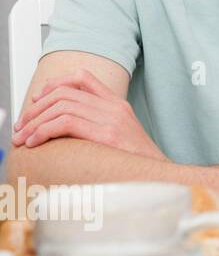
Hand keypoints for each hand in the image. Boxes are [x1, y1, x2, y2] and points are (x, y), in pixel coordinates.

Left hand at [12, 70, 165, 158]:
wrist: (160, 178)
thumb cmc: (136, 164)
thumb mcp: (119, 138)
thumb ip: (96, 126)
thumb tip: (61, 129)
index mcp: (118, 104)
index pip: (82, 77)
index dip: (54, 84)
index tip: (37, 100)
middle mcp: (115, 107)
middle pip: (64, 93)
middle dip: (35, 109)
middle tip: (21, 126)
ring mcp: (113, 119)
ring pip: (61, 106)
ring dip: (34, 122)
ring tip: (23, 139)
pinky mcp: (107, 135)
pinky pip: (65, 123)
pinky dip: (43, 131)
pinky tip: (35, 142)